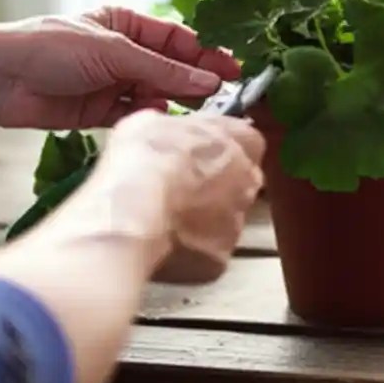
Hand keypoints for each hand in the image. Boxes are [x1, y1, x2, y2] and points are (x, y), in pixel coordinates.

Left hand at [0, 6, 240, 128]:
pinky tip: (164, 118)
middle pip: (172, 67)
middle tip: (228, 94)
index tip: (233, 69)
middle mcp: (123, 53)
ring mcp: (114, 83)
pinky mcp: (102, 112)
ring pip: (158, 93)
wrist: (1, 80)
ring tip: (201, 110)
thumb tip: (208, 83)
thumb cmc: (51, 48)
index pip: (177, 39)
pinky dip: (153, 117)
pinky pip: (138, 114)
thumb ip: (164, 70)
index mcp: (126, 24)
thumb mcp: (115, 51)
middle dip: (197, 80)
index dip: (206, 54)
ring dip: (177, 100)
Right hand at [90, 110, 265, 283]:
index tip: (200, 156)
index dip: (224, 149)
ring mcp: (238, 223)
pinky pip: (207, 254)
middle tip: (181, 192)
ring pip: (226, 222)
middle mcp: (249, 182)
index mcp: (239, 142)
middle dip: (218, 188)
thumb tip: (166, 135)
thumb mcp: (147, 124)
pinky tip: (162, 247)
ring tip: (166, 223)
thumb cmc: (144, 156)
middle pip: (242, 184)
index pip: (248, 142)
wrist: (134, 211)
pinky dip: (190, 253)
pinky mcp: (221, 258)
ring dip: (204, 222)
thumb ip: (172, 129)